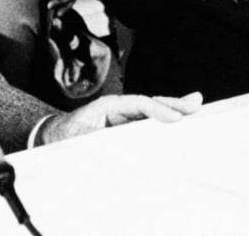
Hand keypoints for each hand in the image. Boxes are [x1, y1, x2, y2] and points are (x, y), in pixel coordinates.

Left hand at [37, 92, 202, 143]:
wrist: (52, 138)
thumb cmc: (64, 138)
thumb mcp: (78, 140)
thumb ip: (97, 140)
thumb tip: (113, 146)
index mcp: (107, 106)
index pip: (138, 104)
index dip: (157, 110)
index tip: (175, 118)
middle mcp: (118, 108)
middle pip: (149, 103)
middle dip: (172, 104)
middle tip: (196, 104)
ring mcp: (122, 117)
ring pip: (151, 112)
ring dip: (172, 110)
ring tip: (195, 106)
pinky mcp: (124, 127)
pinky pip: (147, 123)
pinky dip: (163, 121)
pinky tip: (179, 120)